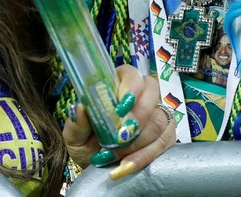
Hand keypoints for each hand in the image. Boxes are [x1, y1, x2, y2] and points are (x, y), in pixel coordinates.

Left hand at [63, 66, 176, 180]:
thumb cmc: (85, 144)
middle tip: (120, 136)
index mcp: (116, 85)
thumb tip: (80, 109)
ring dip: (139, 140)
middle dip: (137, 116)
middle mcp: (140, 96)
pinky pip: (165, 142)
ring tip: (117, 153)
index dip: (130, 87)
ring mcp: (156, 115)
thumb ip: (76, 123)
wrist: (97, 167)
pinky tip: (128, 164)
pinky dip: (146, 155)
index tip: (120, 108)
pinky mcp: (165, 136)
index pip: (131, 74)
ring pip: (160, 120)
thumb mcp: (74, 136)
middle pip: (152, 94)